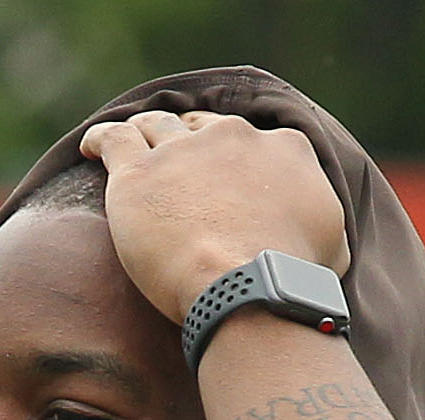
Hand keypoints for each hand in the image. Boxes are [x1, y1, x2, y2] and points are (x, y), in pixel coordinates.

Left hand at [80, 110, 349, 324]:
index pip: (259, 141)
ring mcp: (183, 151)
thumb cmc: (293, 278)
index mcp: (285, 148)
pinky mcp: (139, 173)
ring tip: (135, 147)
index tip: (230, 175)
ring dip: (147, 134)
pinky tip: (92, 148)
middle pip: (205, 130)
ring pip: (157, 126)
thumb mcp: (333, 245)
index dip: (240, 156)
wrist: (248, 288)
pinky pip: (112, 138)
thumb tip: (319, 234)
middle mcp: (234, 137)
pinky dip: (101, 138)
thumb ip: (322, 222)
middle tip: (181, 168)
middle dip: (193, 143)